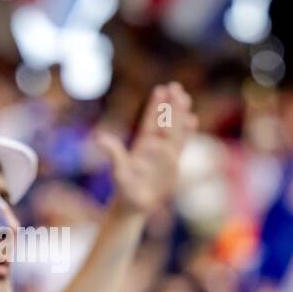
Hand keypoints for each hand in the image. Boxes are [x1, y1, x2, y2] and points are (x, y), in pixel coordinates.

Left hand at [97, 82, 195, 216]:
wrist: (134, 205)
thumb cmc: (124, 189)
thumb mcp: (118, 171)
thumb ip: (114, 153)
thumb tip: (99, 137)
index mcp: (142, 145)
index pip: (150, 121)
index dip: (155, 106)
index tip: (161, 89)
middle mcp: (154, 146)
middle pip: (164, 121)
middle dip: (170, 105)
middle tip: (176, 86)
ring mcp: (164, 153)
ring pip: (174, 130)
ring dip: (180, 115)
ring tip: (186, 98)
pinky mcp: (173, 163)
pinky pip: (181, 144)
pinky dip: (187, 132)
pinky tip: (193, 120)